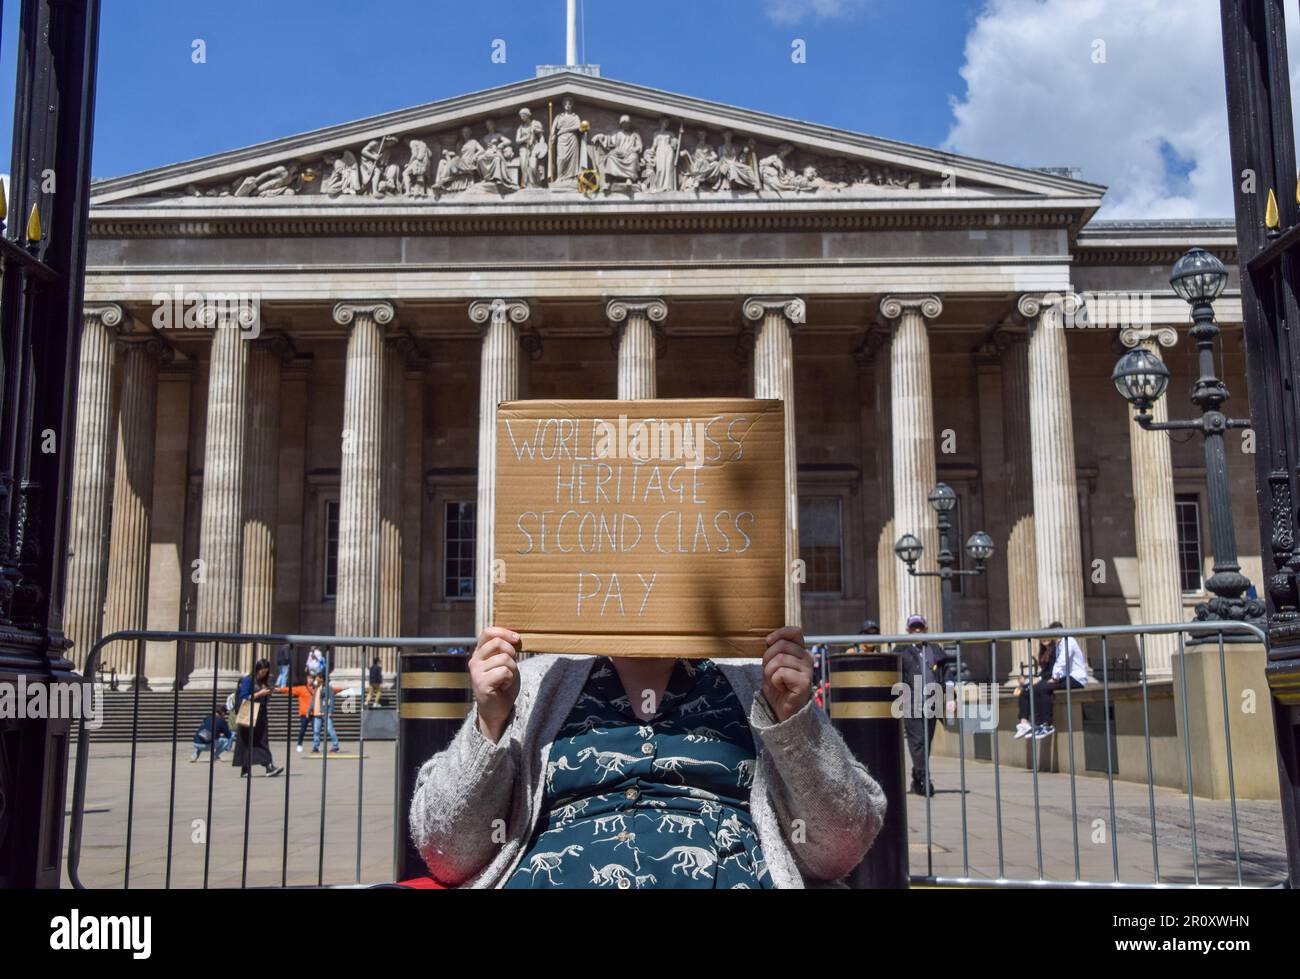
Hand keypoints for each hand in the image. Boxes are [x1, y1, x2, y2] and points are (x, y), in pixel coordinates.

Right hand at [470, 626, 521, 742]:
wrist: (496, 711)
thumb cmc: (502, 686)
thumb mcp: (504, 663)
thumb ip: (504, 650)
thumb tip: (515, 636)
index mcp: (479, 653)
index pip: (488, 632)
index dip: (504, 632)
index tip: (517, 639)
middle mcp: (474, 661)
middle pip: (497, 642)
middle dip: (511, 652)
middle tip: (512, 665)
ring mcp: (476, 672)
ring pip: (504, 658)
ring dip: (512, 670)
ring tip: (506, 680)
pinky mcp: (481, 683)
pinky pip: (504, 672)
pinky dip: (509, 679)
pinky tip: (503, 686)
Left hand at [761, 626, 812, 722]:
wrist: (782, 710)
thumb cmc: (778, 686)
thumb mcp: (772, 664)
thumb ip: (774, 650)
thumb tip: (769, 639)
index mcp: (801, 651)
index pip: (795, 631)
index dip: (780, 633)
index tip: (768, 641)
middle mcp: (808, 658)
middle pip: (782, 645)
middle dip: (768, 659)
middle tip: (771, 673)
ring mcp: (808, 670)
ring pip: (780, 659)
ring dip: (770, 672)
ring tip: (776, 682)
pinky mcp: (804, 682)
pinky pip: (781, 673)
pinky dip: (775, 681)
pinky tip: (782, 688)